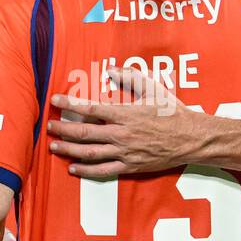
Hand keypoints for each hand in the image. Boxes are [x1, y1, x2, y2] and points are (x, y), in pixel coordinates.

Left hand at [47, 67, 194, 177]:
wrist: (192, 139)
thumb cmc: (174, 113)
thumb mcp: (153, 89)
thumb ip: (131, 78)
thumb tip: (111, 70)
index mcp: (125, 113)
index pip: (90, 107)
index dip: (69, 103)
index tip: (55, 99)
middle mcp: (121, 134)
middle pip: (84, 132)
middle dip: (63, 128)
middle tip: (49, 126)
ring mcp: (124, 152)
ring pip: (89, 152)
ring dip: (68, 149)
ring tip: (53, 146)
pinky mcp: (130, 166)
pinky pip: (103, 171)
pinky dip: (85, 170)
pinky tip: (73, 168)